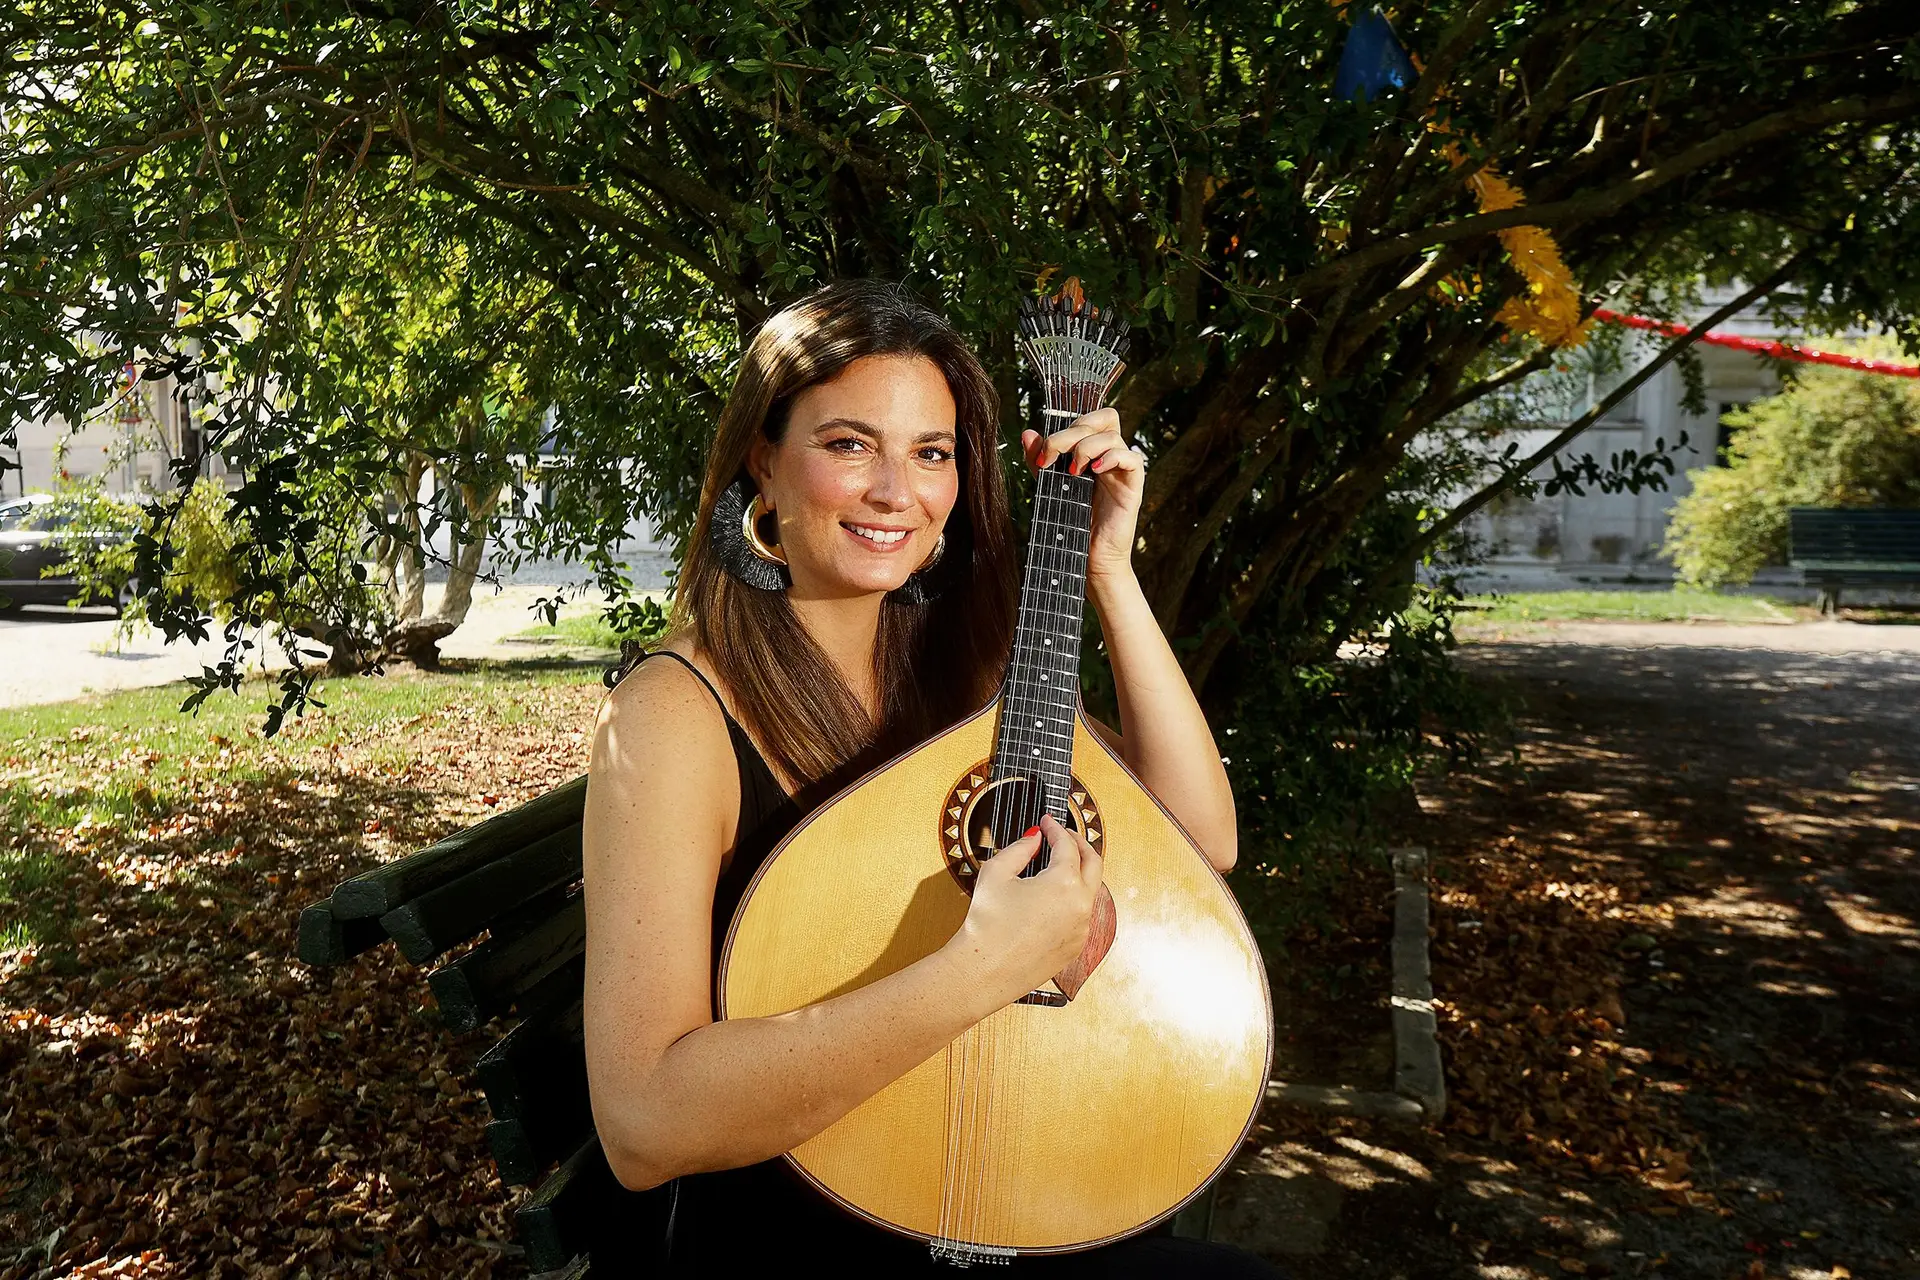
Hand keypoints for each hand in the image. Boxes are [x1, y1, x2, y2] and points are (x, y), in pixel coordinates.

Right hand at [945, 814, 1103, 1006]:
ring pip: (1091, 890)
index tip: (1047, 822)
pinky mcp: (1076, 947)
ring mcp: (1082, 929)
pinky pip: (1083, 915)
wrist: (983, 972)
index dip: (1056, 828)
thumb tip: (1035, 839)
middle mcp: (1081, 906)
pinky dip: (1075, 899)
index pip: (1067, 845)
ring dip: (1079, 872)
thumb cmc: (986, 926)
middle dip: (1080, 844)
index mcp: (1065, 883)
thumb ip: (1020, 848)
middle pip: (1094, 863)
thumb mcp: (996, 873)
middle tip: (1064, 835)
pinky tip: (1055, 897)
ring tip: (1060, 864)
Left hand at [1021, 408, 1143, 581]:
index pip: (1088, 419)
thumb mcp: (1049, 486)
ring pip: (1112, 435)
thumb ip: (1040, 460)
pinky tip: (1094, 471)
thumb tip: (1028, 433)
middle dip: (1071, 432)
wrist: (1086, 558)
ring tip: (1073, 471)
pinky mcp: (1133, 485)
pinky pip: (1131, 457)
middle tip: (1052, 456)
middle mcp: (1109, 456)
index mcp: (1092, 452)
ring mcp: (1122, 469)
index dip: (1065, 425)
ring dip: (1086, 447)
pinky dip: (1111, 458)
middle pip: (1102, 418)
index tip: (1043, 454)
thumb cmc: (1069, 523)